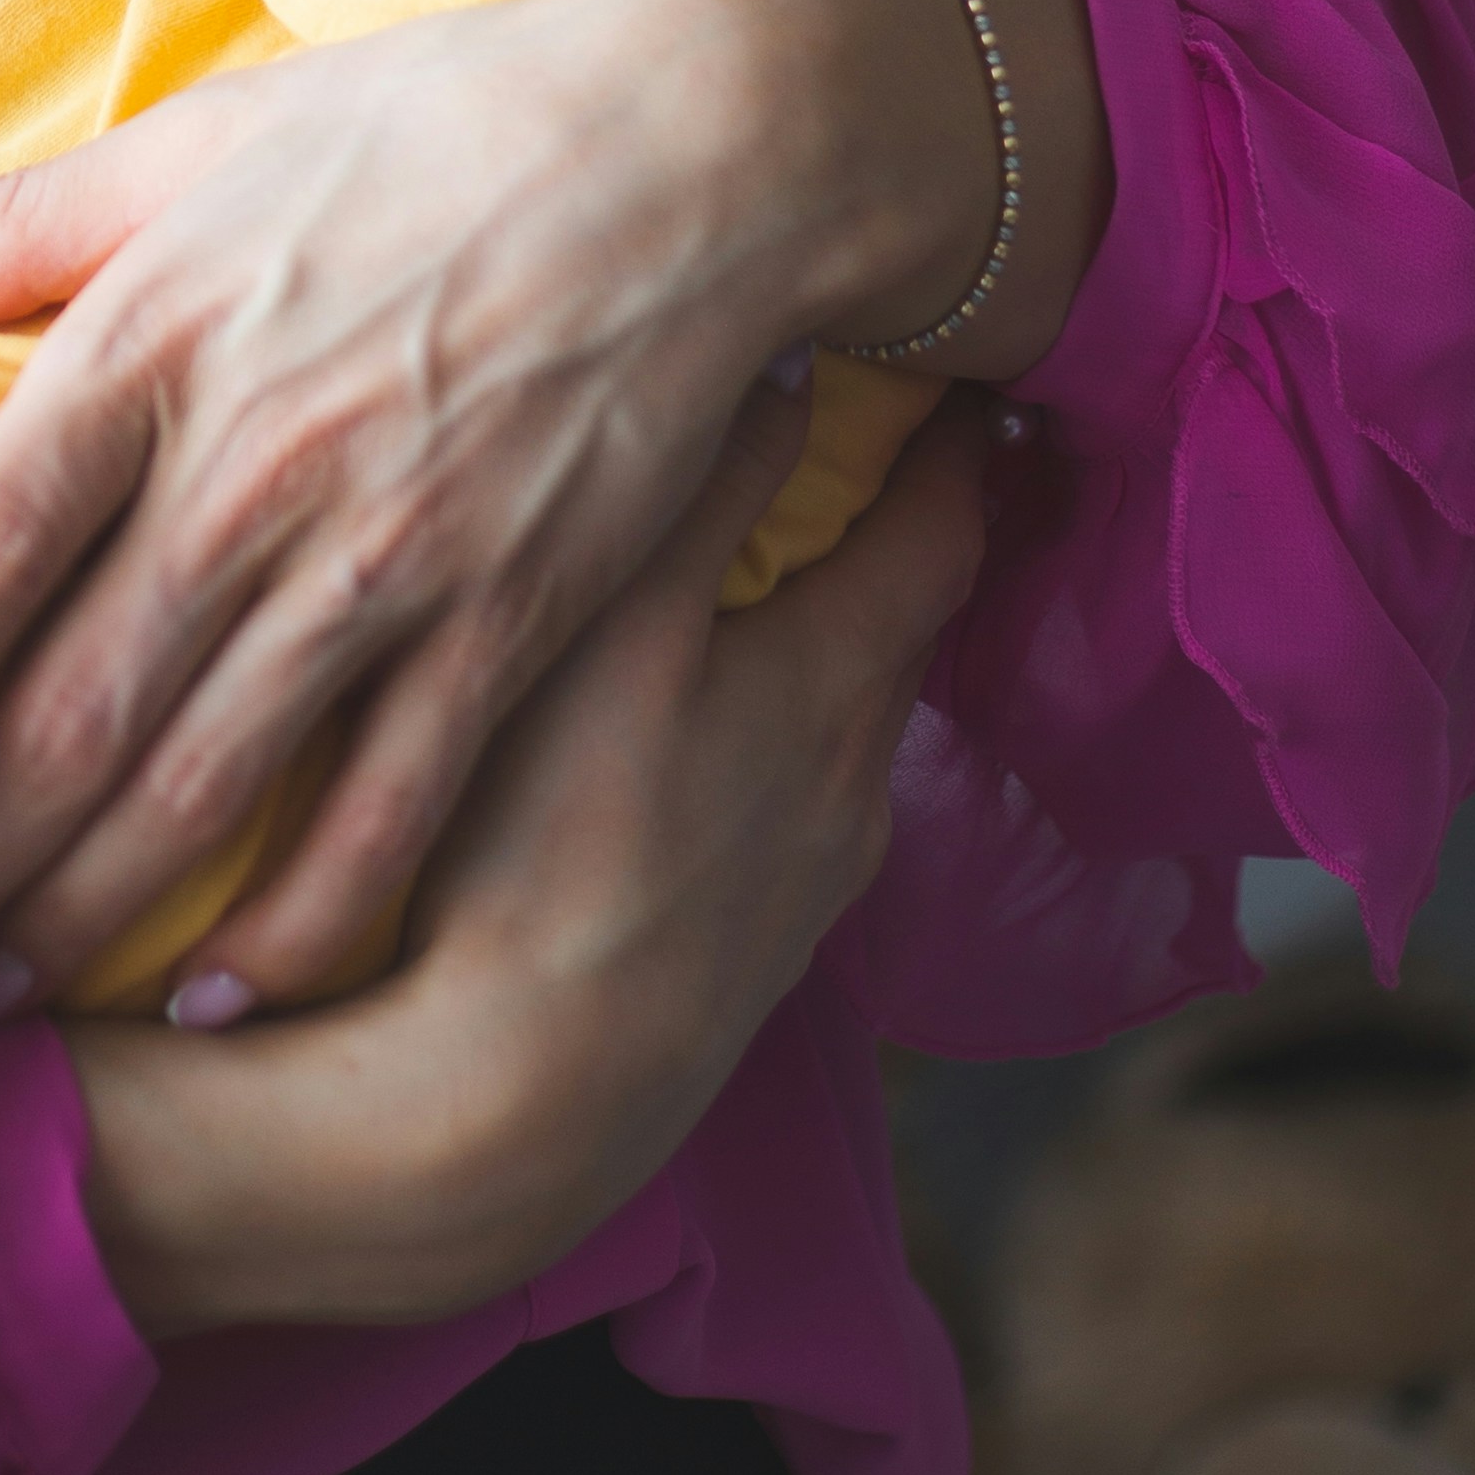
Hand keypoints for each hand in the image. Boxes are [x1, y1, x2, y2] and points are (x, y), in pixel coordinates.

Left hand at [0, 0, 1105, 1016]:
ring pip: (197, 790)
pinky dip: (290, 926)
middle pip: (66, 714)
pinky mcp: (509, 623)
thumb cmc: (447, 119)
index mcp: (154, 344)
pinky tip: (211, 1003)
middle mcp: (250, 475)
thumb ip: (36, 214)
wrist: (703, 143)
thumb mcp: (217, 130)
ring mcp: (384, 564)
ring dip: (81, 917)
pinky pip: (382, 817)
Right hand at [67, 397, 993, 1333]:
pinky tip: (702, 750)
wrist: (505, 1114)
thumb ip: (698, 496)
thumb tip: (787, 360)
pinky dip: (773, 745)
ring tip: (781, 584)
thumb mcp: (612, 634)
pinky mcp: (744, 963)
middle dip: (899, 538)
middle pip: (902, 630)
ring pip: (845, 730)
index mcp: (836, 688)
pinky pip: (789, 813)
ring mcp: (805, 889)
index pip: (940, 531)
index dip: (954, 445)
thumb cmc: (543, 850)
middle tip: (882, 453)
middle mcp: (853, 788)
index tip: (968, 376)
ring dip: (831, 648)